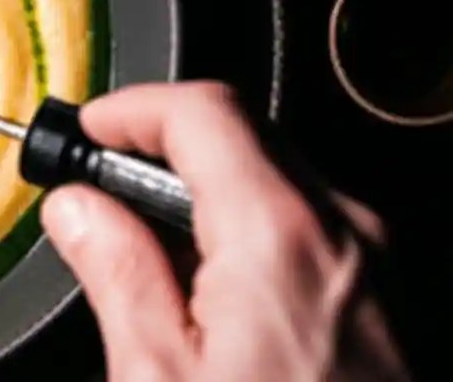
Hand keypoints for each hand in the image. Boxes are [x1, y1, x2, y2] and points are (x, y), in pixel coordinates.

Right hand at [42, 82, 407, 381]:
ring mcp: (375, 265)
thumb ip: (115, 272)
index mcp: (279, 235)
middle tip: (99, 183)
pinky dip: (245, 227)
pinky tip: (206, 286)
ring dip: (202, 188)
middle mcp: (343, 233)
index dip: (131, 108)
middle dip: (162, 145)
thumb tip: (78, 211)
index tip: (88, 130)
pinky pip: (308, 226)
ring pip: (276, 178)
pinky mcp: (386, 299)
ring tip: (144, 246)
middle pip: (242, 134)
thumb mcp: (158, 375)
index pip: (202, 112)